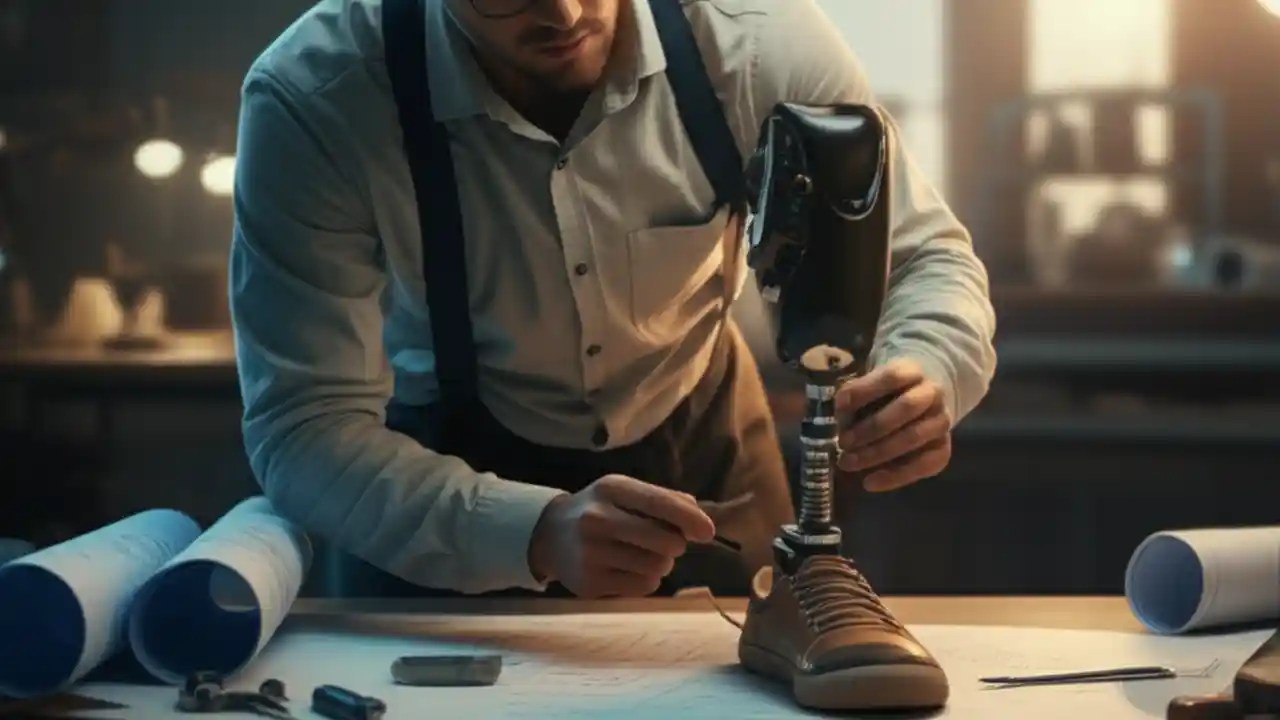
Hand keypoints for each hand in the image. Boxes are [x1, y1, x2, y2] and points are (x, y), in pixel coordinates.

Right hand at [527, 474, 715, 597]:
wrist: (550, 535)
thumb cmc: (599, 509)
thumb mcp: (624, 492)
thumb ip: (662, 499)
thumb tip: (698, 515)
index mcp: (611, 489)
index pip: (660, 503)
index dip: (689, 519)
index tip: (707, 532)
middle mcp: (598, 519)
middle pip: (665, 541)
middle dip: (676, 544)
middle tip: (667, 542)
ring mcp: (592, 553)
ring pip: (657, 567)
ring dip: (662, 563)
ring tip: (645, 554)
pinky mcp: (590, 583)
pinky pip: (644, 586)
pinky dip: (647, 579)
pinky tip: (630, 568)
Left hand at [835, 358, 951, 491]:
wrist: (921, 403)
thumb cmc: (885, 394)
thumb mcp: (869, 386)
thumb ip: (853, 397)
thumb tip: (838, 414)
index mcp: (912, 371)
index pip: (891, 376)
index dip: (864, 390)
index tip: (839, 406)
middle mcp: (932, 394)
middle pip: (906, 408)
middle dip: (871, 427)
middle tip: (843, 442)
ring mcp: (941, 421)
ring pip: (914, 437)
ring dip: (877, 452)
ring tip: (848, 463)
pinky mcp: (943, 448)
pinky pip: (924, 465)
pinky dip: (895, 476)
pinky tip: (869, 482)